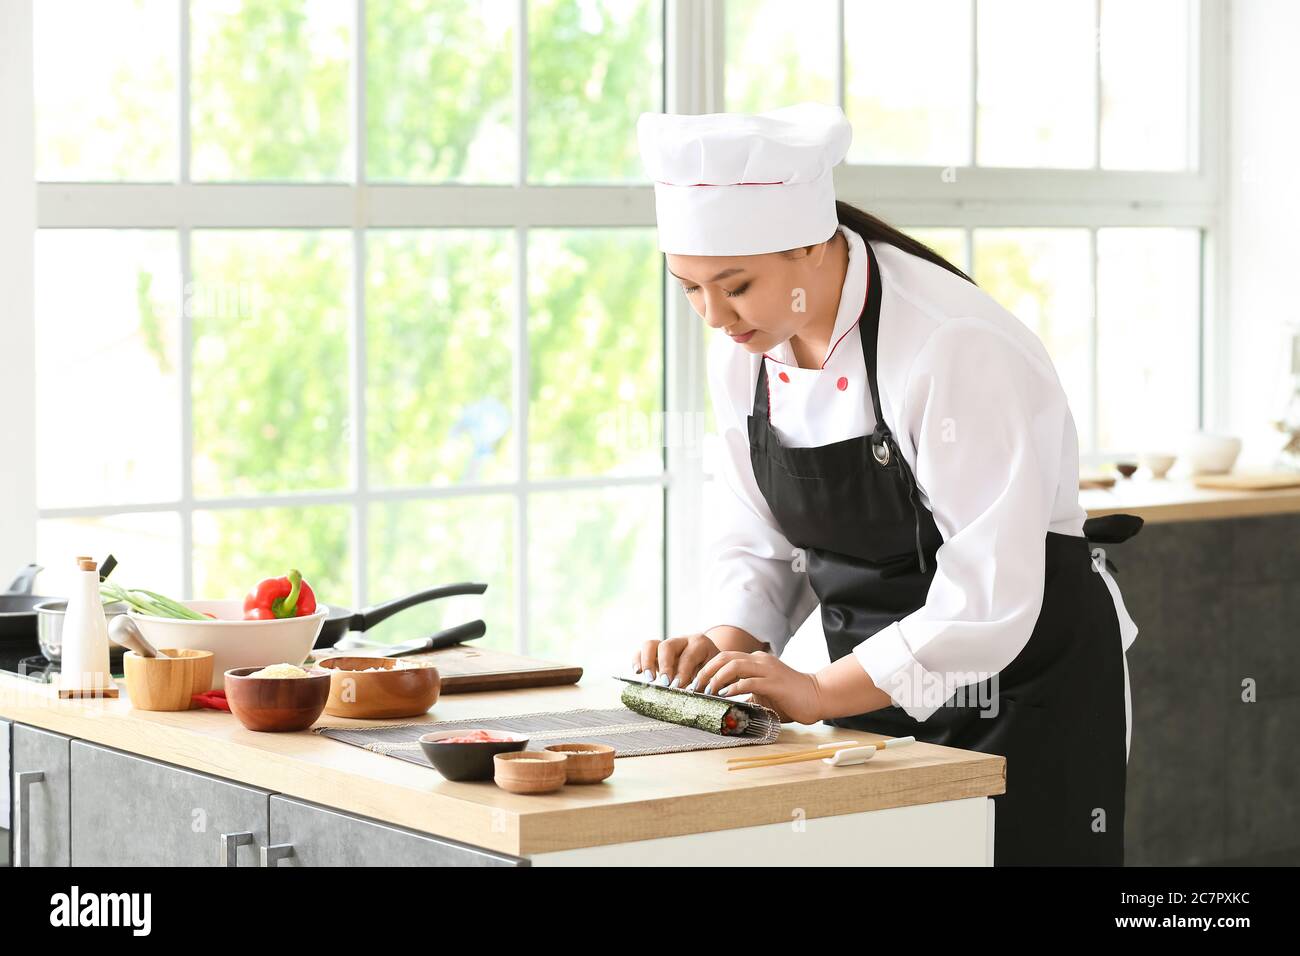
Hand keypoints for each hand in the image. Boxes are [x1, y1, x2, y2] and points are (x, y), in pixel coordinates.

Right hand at [633, 633, 721, 688]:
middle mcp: (681, 641)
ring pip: (651, 644)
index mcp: (699, 644)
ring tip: (649, 679)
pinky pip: (641, 650)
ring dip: (648, 661)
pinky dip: (637, 660)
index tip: (678, 686)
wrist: (709, 663)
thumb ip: (706, 683)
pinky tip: (637, 672)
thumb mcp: (713, 675)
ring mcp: (666, 645)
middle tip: (665, 683)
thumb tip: (697, 693)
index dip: (683, 671)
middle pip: (668, 645)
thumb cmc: (711, 672)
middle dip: (665, 665)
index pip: (688, 654)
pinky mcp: (655, 652)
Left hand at [696, 650, 823, 724]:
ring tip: (707, 691)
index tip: (696, 684)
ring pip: (734, 665)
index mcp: (756, 661)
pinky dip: (734, 687)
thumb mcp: (762, 692)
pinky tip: (725, 695)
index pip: (725, 658)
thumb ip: (746, 692)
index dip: (707, 669)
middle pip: (725, 657)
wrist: (817, 696)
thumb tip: (724, 702)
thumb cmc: (789, 697)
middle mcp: (760, 660)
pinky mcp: (774, 683)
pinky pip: (749, 681)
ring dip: (716, 678)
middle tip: (695, 687)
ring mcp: (767, 670)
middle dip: (706, 671)